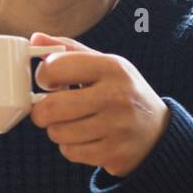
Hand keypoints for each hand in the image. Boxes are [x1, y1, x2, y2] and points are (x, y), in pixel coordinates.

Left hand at [29, 32, 169, 177]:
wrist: (157, 131)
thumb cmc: (121, 92)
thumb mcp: (103, 64)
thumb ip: (68, 50)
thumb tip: (35, 38)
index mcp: (111, 67)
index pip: (55, 67)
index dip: (43, 76)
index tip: (49, 82)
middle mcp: (116, 96)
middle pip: (50, 107)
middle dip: (41, 111)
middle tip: (49, 109)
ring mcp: (116, 127)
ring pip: (57, 132)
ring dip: (57, 130)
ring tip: (74, 122)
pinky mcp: (113, 153)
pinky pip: (69, 152)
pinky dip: (70, 147)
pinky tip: (86, 138)